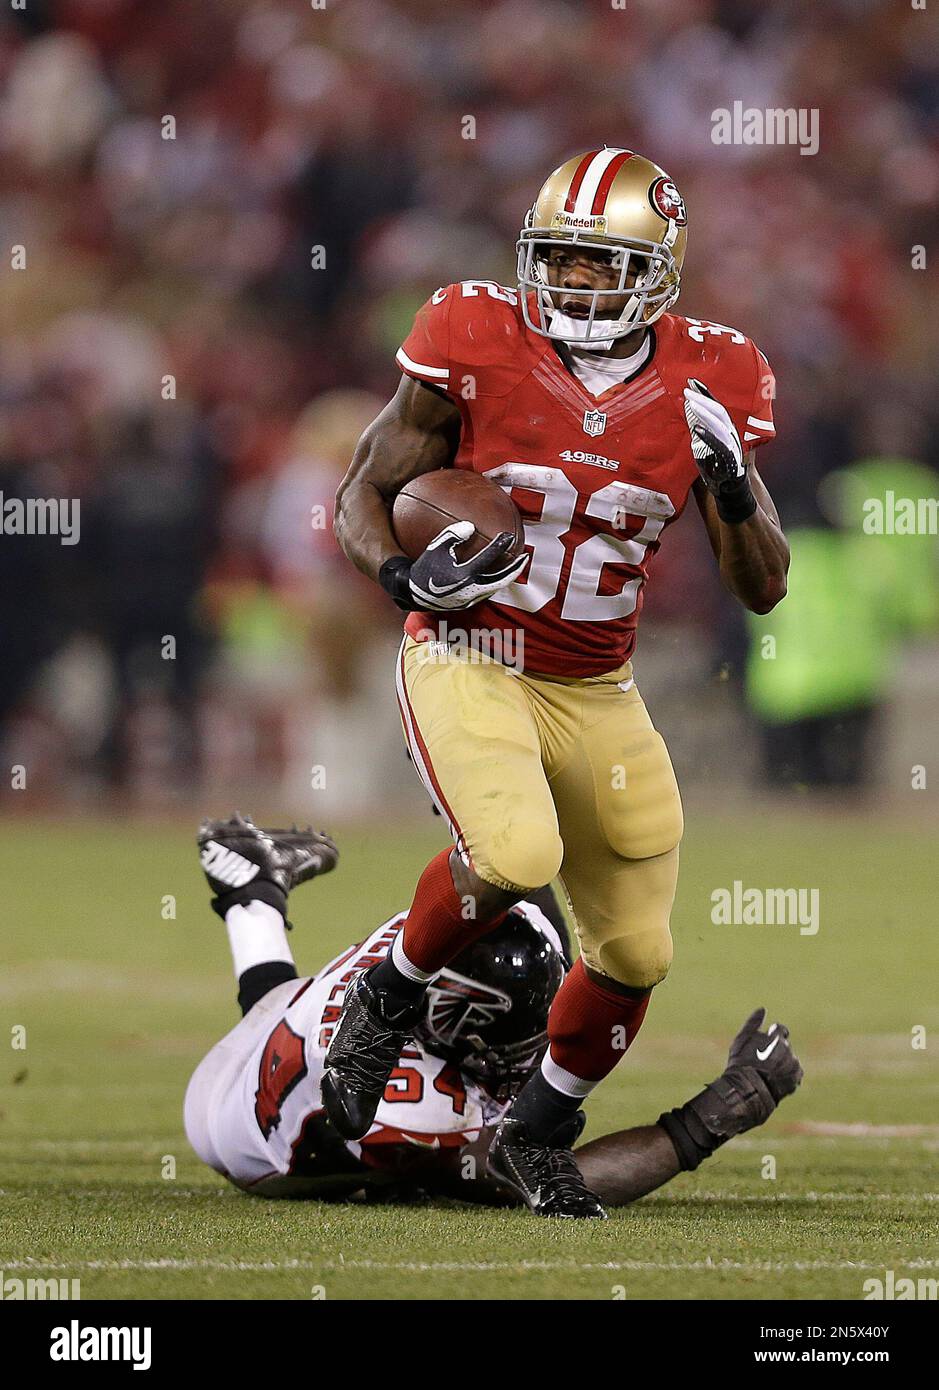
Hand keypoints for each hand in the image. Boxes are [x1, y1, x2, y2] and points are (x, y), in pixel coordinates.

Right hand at [408, 521, 527, 611]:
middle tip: (525, 557)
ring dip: (508, 577)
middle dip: (515, 569)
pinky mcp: (469, 604)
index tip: (508, 536)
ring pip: (496, 588)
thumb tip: (472, 526)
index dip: (499, 546)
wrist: (415, 594)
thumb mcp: (435, 547)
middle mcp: (470, 589)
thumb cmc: (425, 567)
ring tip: (515, 566)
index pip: (487, 559)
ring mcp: (471, 599)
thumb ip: (453, 534)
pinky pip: (488, 592)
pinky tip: (499, 574)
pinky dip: (496, 582)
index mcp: (463, 575)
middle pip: (501, 580)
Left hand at [683, 378, 744, 492]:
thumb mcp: (704, 445)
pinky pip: (718, 444)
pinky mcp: (729, 457)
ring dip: (703, 411)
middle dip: (702, 398)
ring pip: (718, 423)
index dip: (704, 393)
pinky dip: (707, 435)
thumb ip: (699, 429)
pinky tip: (696, 428)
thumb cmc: (716, 468)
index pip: (714, 406)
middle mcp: (730, 433)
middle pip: (717, 410)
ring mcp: (731, 444)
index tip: (691, 382)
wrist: (729, 490)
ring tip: (690, 402)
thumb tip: (689, 412)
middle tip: (687, 389)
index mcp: (725, 428)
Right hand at [726, 1007, 802, 1101]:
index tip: (767, 1042)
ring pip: (790, 1059)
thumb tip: (762, 1008)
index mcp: (776, 1037)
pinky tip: (776, 1079)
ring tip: (768, 1073)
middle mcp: (788, 1049)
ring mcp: (793, 1064)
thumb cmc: (742, 1062)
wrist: (748, 1088)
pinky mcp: (797, 1078)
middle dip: (776, 1051)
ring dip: (782, 1063)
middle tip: (762, 1061)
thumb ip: (753, 1023)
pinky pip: (795, 1073)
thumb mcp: (742, 1040)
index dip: (774, 1035)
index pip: (780, 1029)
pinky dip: (788, 1074)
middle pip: (784, 1046)